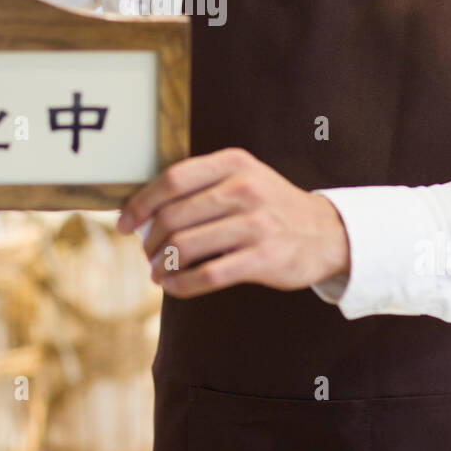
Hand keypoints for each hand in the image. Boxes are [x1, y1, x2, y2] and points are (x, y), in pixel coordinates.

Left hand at [117, 146, 350, 298]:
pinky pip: (209, 274)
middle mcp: (245, 189)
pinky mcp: (264, 258)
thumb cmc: (271, 207)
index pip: (173, 179)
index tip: (124, 223)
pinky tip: (174, 287)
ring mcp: (256, 223)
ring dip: (162, 264)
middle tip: (147, 253)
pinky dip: (182, 284)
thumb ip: (200, 189)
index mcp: (234, 163)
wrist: (327, 233)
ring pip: (186, 246)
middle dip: (150, 239)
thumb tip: (142, 215)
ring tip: (158, 272)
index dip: (141, 203)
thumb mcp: (243, 179)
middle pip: (174, 215)